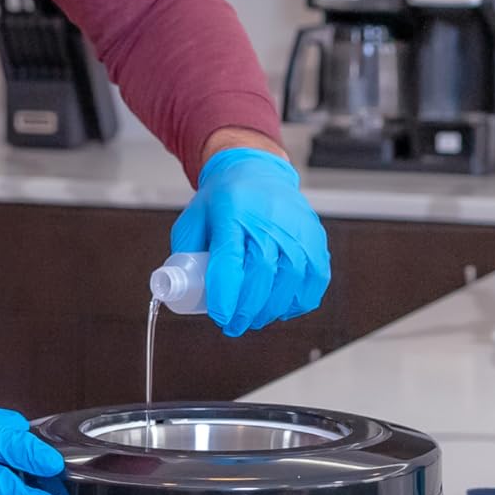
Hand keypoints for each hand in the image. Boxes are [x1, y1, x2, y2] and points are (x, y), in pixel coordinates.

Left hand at [169, 146, 331, 336]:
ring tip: (256, 318)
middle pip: (262, 275)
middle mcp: (268, 219)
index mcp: (232, 212)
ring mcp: (296, 227)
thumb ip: (185, 252)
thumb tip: (179, 289)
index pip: (230, 260)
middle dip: (247, 310)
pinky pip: (315, 278)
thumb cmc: (224, 198)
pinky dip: (299, 300)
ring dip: (272, 309)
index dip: (226, 295)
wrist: (256, 170)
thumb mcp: (194, 218)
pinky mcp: (315, 237)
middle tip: (234, 325)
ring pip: (291, 280)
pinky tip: (283, 307)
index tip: (220, 315)